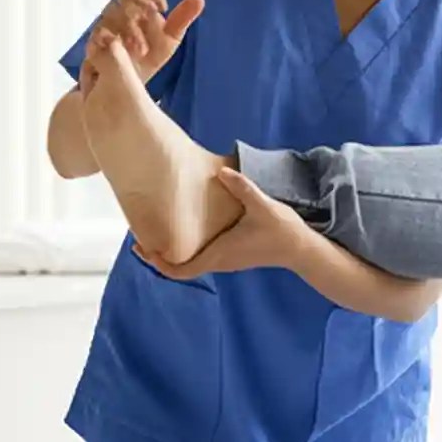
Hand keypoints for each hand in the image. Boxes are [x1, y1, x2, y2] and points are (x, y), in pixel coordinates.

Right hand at [80, 0, 203, 95]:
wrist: (127, 83)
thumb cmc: (148, 56)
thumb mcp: (169, 40)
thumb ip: (181, 19)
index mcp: (140, 8)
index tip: (163, 7)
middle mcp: (121, 13)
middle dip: (140, 7)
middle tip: (153, 21)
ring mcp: (106, 26)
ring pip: (113, 14)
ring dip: (130, 29)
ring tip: (142, 49)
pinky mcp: (94, 42)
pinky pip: (99, 33)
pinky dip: (110, 39)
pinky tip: (121, 48)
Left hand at [133, 168, 311, 279]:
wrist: (301, 249)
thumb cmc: (281, 231)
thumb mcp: (263, 206)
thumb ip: (243, 188)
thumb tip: (222, 172)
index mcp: (220, 253)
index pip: (181, 269)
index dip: (158, 262)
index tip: (143, 248)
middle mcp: (219, 261)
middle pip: (180, 267)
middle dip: (158, 256)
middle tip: (140, 236)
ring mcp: (225, 260)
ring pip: (190, 262)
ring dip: (172, 252)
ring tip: (157, 230)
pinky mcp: (231, 255)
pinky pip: (201, 256)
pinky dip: (186, 248)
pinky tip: (185, 228)